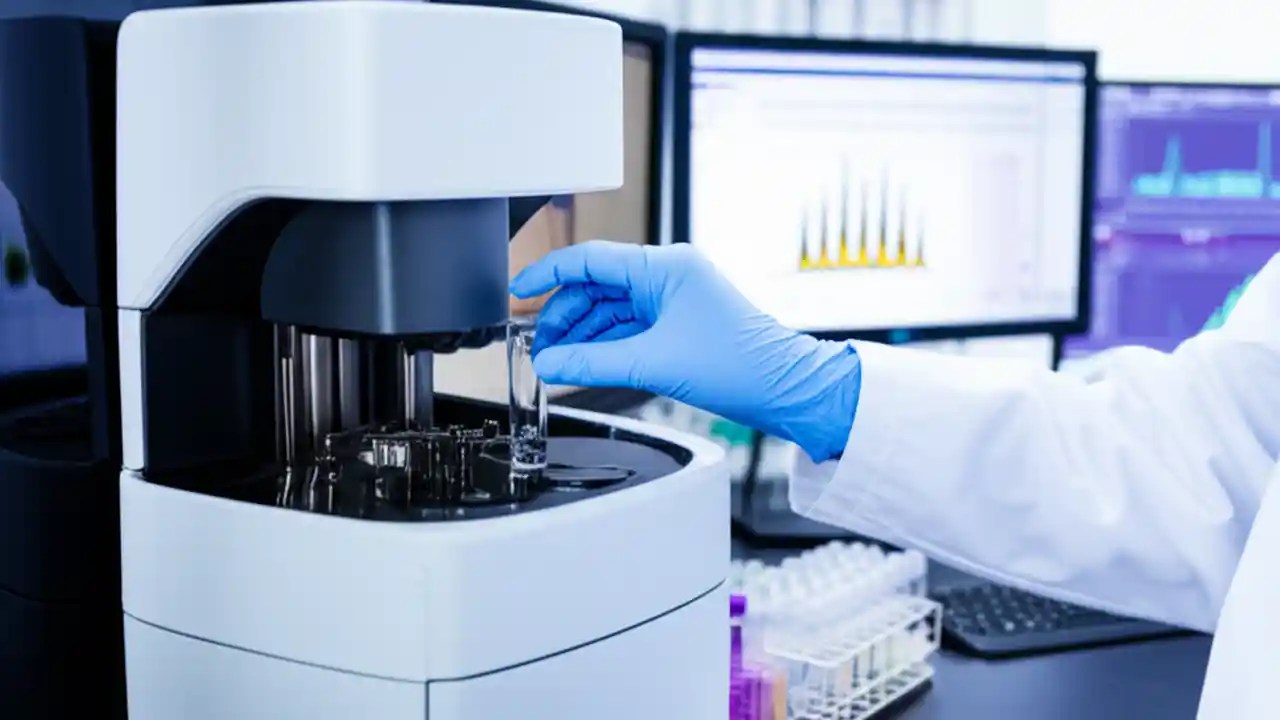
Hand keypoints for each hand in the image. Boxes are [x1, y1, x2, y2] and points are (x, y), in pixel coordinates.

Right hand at [508, 241, 861, 460]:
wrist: (785, 390)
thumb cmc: (740, 365)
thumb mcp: (653, 363)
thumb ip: (592, 363)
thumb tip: (549, 365)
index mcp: (664, 266)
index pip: (589, 260)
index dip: (547, 275)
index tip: (517, 291)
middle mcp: (667, 275)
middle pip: (595, 287)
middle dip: (563, 318)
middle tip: (539, 349)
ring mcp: (672, 299)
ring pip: (609, 310)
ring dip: (582, 336)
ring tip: (556, 363)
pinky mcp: (677, 324)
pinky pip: (627, 328)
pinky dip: (603, 345)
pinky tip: (583, 364)